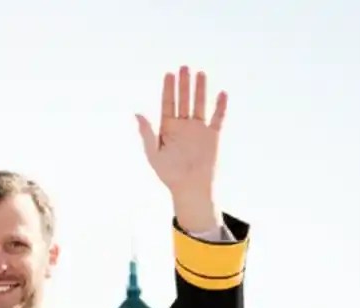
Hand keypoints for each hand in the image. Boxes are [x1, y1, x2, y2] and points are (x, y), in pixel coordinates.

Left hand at [135, 66, 226, 204]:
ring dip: (200, 90)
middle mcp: (183, 126)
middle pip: (184, 100)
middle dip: (183, 84)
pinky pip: (217, 118)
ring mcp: (199, 129)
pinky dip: (220, 107)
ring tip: (200, 73)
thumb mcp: (154, 153)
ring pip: (200, 104)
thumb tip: (138, 113)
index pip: (168, 104)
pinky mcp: (212, 136)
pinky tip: (221, 94)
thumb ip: (148, 133)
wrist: (190, 187)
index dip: (168, 89)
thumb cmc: (169, 174)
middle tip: (184, 67)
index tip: (168, 74)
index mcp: (168, 128)